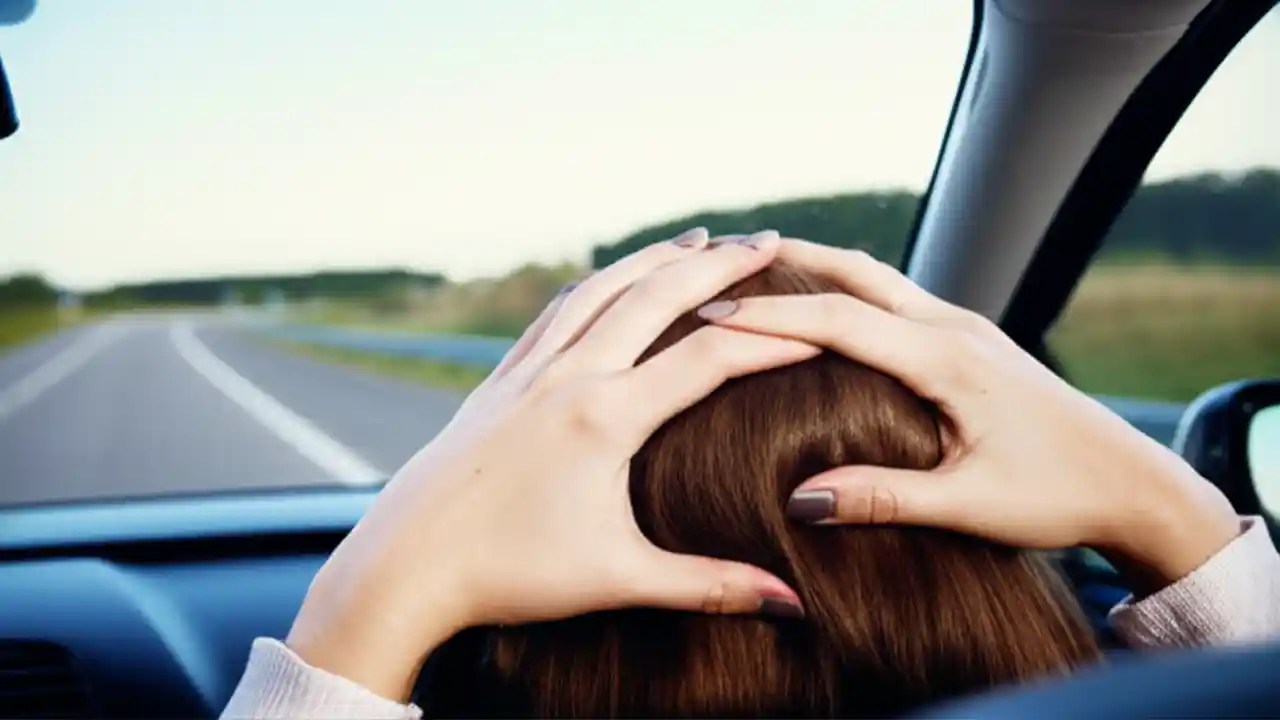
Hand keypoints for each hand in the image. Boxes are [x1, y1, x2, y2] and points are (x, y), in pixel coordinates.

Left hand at [286, 229, 814, 700]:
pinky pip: (556, 311)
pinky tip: (608, 280)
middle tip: (769, 242)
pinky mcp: (498, 380)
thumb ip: (709, 585)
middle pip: (656, 298)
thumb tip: (791, 607)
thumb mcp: (619, 579)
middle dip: (719, 267)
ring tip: (698, 239)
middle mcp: (568, 377)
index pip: (708, 361)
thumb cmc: (509, 574)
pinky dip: (595, 284)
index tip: (818, 328)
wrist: (404, 564)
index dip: (770, 342)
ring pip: (602, 290)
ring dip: (654, 259)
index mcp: (605, 418)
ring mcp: (529, 371)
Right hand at [696, 239, 1239, 594]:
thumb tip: (798, 500)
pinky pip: (894, 297)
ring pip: (875, 277)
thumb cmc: (1059, 495)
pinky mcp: (968, 341)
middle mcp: (953, 327)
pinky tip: (822, 311)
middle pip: (854, 272)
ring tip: (755, 274)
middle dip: (785, 262)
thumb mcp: (969, 506)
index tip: (708, 312)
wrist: (1135, 482)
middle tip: (719, 262)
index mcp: (947, 359)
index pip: (839, 321)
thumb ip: (883, 498)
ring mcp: (963, 327)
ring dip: (815, 269)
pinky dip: (846, 291)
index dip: (769, 316)